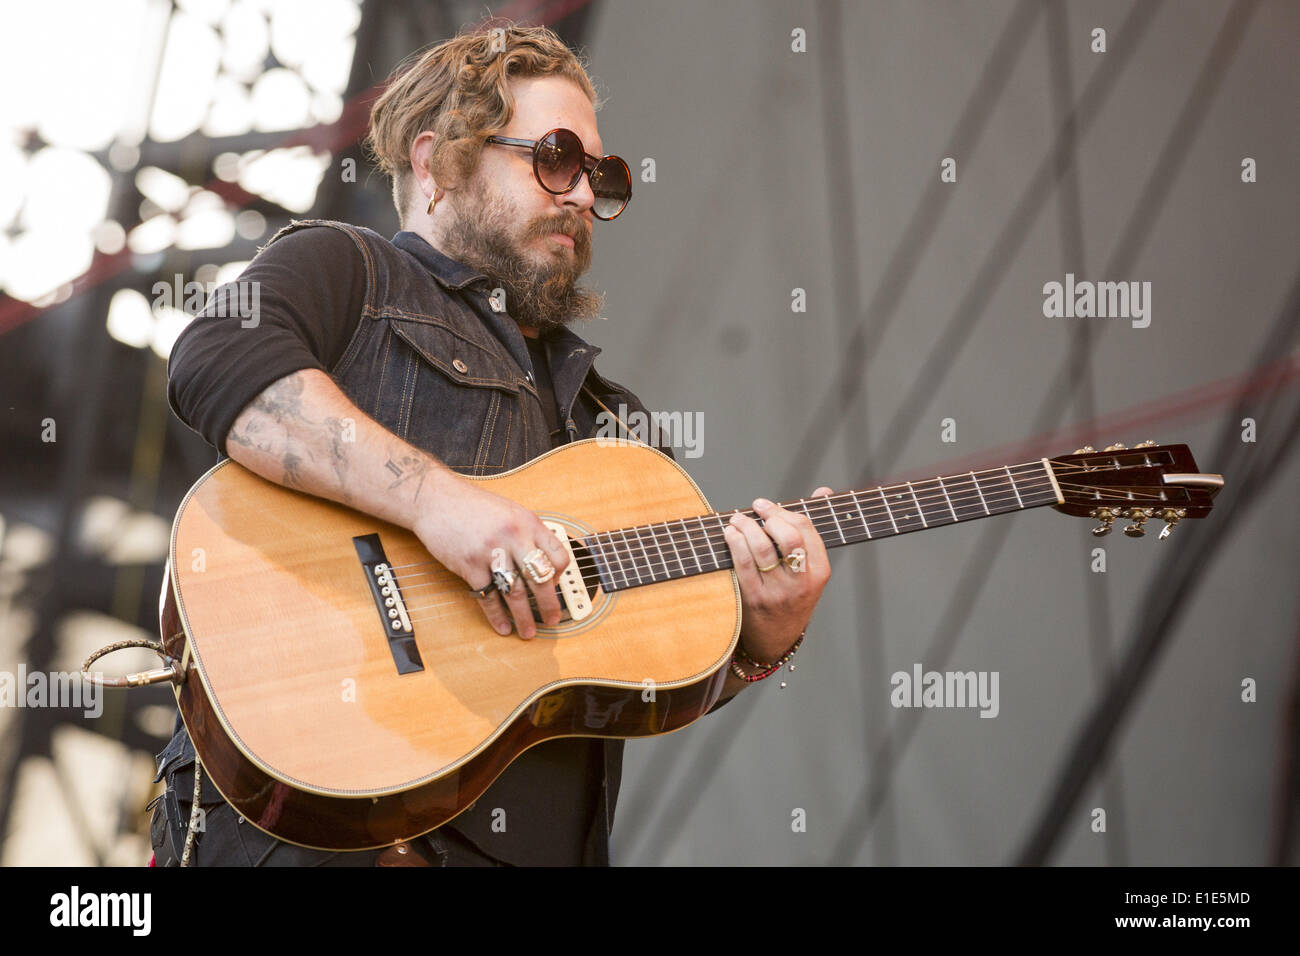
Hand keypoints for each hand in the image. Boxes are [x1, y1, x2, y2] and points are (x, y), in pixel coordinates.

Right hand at [410, 478, 569, 638]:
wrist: (436, 499)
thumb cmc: (473, 506)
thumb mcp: (509, 512)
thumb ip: (527, 535)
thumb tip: (544, 564)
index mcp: (528, 523)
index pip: (558, 556)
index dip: (559, 576)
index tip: (554, 586)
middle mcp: (514, 537)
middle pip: (541, 579)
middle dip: (549, 605)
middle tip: (552, 621)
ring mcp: (491, 551)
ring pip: (516, 593)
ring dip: (524, 617)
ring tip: (528, 631)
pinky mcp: (469, 565)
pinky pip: (488, 597)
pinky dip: (496, 615)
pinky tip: (503, 626)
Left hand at [722, 487, 833, 663]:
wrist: (775, 639)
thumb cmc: (792, 596)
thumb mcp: (810, 569)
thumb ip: (813, 529)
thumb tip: (823, 491)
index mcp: (819, 572)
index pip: (806, 531)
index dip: (785, 512)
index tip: (769, 506)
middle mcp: (801, 583)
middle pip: (788, 538)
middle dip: (769, 516)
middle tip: (755, 508)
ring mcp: (778, 592)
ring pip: (762, 548)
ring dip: (746, 526)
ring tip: (738, 519)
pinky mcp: (754, 599)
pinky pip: (743, 563)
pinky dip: (734, 542)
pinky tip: (730, 534)